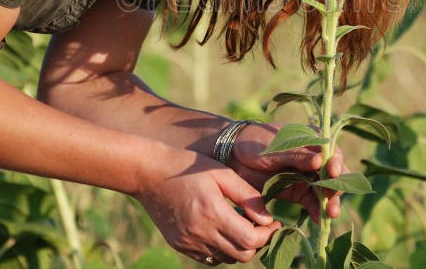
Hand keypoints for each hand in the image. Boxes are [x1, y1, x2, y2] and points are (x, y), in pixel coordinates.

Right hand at [135, 144, 281, 264]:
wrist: (149, 174)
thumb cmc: (188, 167)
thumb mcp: (222, 173)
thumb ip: (247, 196)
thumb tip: (268, 219)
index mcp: (212, 212)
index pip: (251, 240)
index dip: (268, 234)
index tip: (275, 223)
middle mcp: (200, 233)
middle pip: (242, 255)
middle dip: (257, 242)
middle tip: (261, 225)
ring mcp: (188, 243)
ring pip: (226, 259)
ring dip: (239, 246)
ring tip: (240, 225)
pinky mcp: (179, 245)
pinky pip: (209, 258)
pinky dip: (221, 249)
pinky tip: (222, 229)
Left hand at [227, 122, 346, 222]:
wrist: (232, 156)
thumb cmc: (255, 143)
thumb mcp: (276, 147)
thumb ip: (297, 155)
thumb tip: (320, 161)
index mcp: (310, 139)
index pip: (331, 150)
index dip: (336, 161)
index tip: (333, 172)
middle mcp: (312, 158)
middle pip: (332, 173)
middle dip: (335, 186)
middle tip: (333, 197)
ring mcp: (305, 176)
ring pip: (324, 189)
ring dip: (329, 201)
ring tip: (331, 213)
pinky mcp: (296, 191)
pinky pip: (310, 201)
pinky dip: (316, 210)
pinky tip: (318, 218)